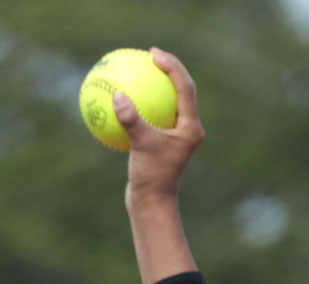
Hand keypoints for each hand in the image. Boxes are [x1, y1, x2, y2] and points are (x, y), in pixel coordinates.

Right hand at [118, 48, 204, 203]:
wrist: (153, 204)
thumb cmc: (151, 178)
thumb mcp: (140, 146)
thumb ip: (131, 119)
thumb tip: (117, 95)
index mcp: (191, 127)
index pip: (185, 88)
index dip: (172, 66)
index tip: (154, 54)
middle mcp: (188, 129)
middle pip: (182, 90)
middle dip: (168, 70)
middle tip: (150, 55)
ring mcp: (177, 137)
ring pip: (168, 103)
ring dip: (155, 86)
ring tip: (139, 71)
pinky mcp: (164, 144)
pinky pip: (153, 117)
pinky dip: (140, 107)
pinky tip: (122, 100)